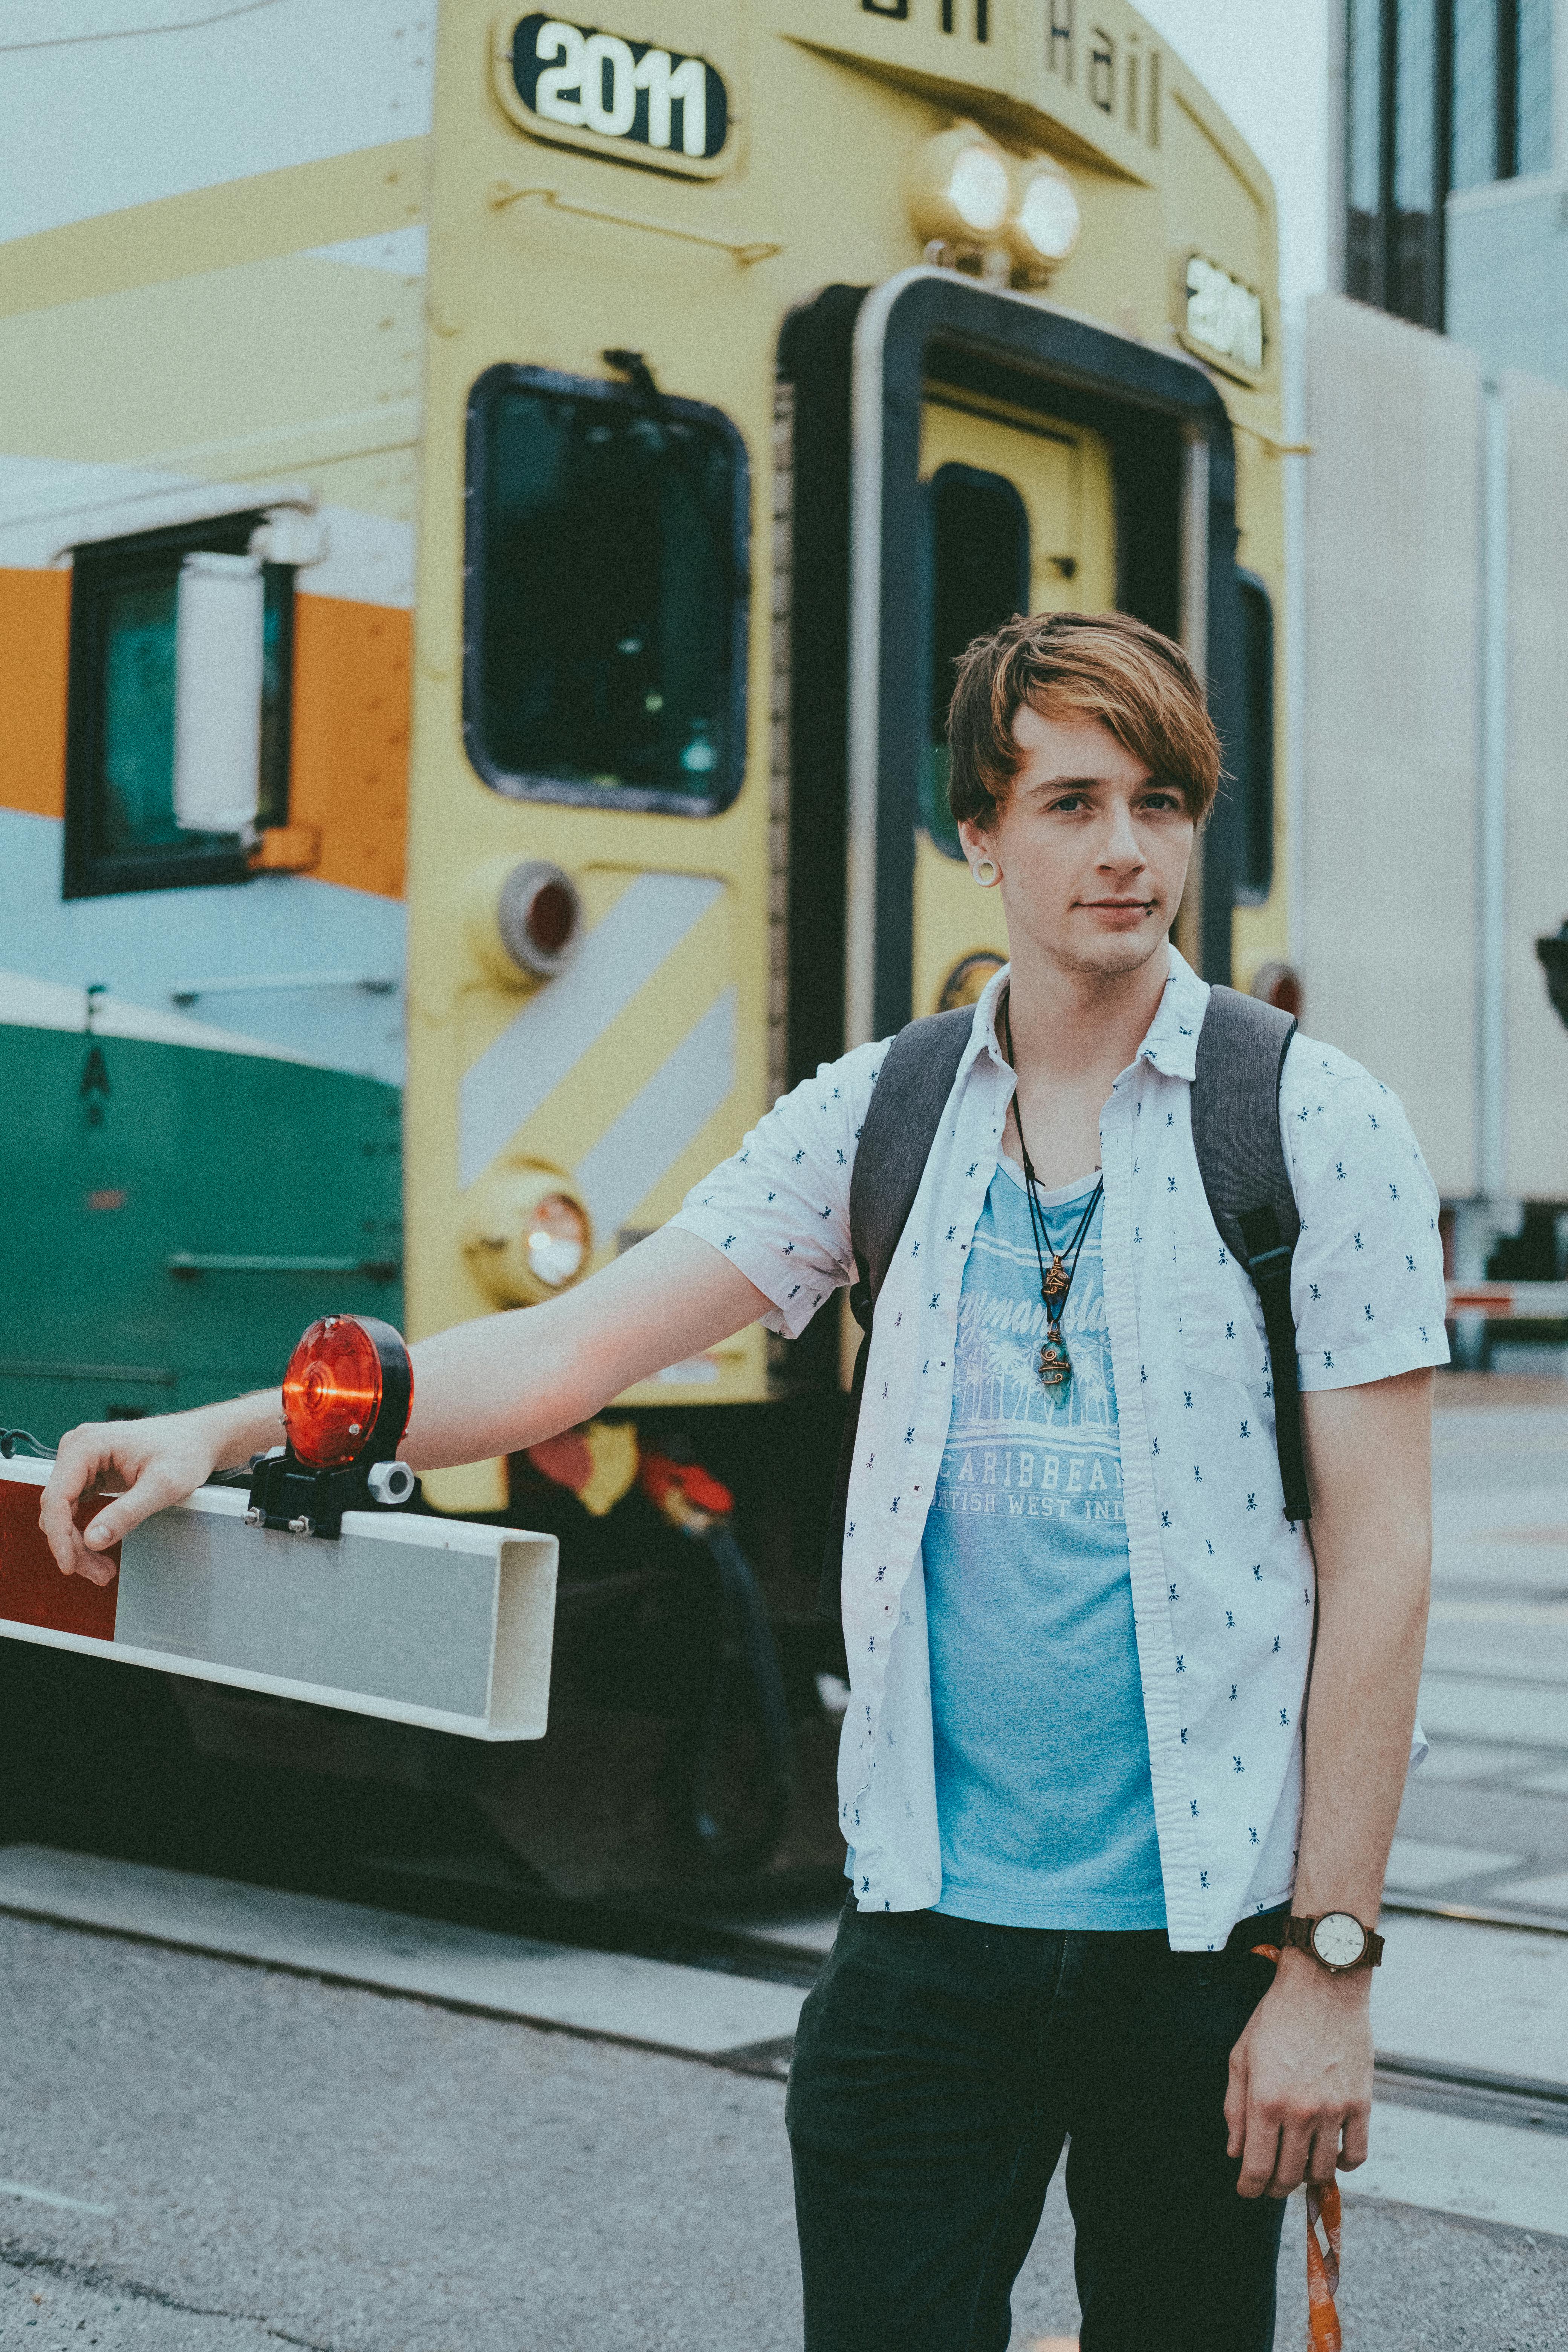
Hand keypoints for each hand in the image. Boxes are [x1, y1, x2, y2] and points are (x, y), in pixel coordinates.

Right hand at [39, 1406, 257, 1582]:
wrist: (200, 1439)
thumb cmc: (186, 1452)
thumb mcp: (163, 1486)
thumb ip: (127, 1513)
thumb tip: (92, 1541)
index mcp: (86, 1445)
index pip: (56, 1498)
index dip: (59, 1537)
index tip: (71, 1566)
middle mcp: (77, 1449)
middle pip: (57, 1510)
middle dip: (73, 1547)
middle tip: (101, 1575)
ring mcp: (82, 1462)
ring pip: (64, 1514)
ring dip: (79, 1545)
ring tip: (104, 1570)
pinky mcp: (91, 1475)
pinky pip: (76, 1510)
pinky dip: (86, 1533)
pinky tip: (101, 1550)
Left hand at [1225, 1949, 1372, 2198]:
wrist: (1323, 1987)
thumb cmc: (1276, 2018)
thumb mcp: (1241, 2057)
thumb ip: (1235, 2109)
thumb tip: (1235, 2153)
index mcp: (1265, 2101)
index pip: (1256, 2168)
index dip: (1249, 2188)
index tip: (1247, 2191)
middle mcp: (1300, 2111)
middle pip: (1289, 2176)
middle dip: (1275, 2186)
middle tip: (1270, 2181)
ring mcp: (1333, 2110)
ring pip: (1323, 2171)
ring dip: (1308, 2177)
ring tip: (1298, 2165)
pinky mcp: (1361, 2104)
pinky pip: (1356, 2154)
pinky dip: (1344, 2165)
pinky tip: (1332, 2156)